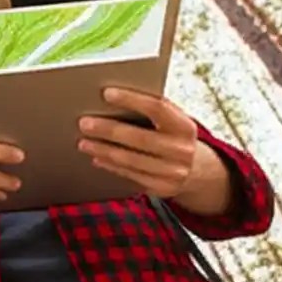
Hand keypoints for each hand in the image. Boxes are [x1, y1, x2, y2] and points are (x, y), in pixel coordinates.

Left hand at [76, 87, 199, 198]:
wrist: (198, 170)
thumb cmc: (173, 136)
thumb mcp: (173, 122)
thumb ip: (151, 112)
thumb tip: (111, 100)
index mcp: (185, 126)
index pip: (157, 108)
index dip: (131, 99)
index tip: (107, 93)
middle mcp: (182, 150)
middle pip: (139, 138)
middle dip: (108, 130)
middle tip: (84, 123)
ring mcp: (173, 172)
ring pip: (131, 160)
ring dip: (103, 151)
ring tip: (83, 142)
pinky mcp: (162, 188)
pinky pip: (130, 175)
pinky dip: (110, 166)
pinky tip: (96, 158)